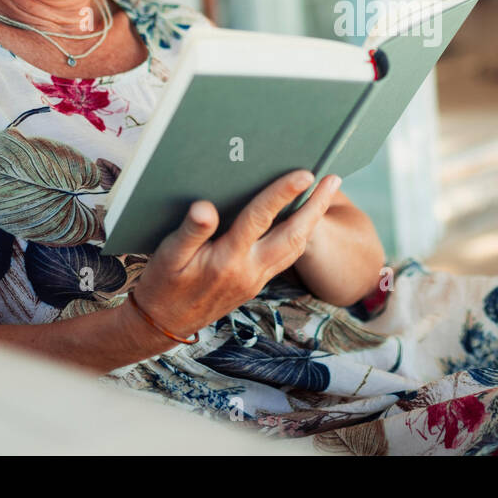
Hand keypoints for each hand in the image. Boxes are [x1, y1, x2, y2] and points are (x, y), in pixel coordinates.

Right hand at [127, 169, 341, 341]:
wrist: (165, 324)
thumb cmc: (163, 285)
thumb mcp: (167, 256)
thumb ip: (190, 231)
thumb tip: (205, 208)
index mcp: (227, 258)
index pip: (260, 218)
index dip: (283, 193)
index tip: (305, 173)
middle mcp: (249, 270)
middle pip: (293, 234)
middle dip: (316, 205)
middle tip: (334, 178)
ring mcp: (256, 279)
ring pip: (295, 247)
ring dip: (313, 219)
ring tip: (326, 193)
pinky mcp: (256, 283)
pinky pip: (287, 257)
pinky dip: (301, 235)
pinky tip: (304, 221)